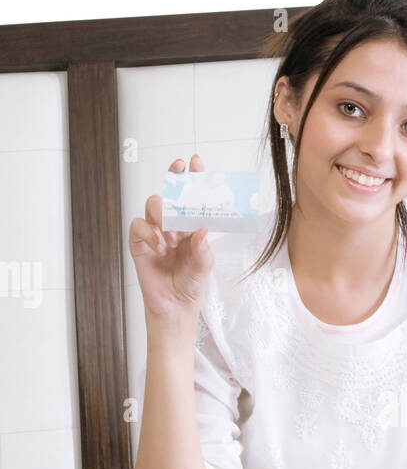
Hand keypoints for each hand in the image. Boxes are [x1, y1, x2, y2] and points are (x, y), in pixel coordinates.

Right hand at [129, 155, 213, 327]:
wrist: (176, 306)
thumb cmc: (191, 283)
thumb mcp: (204, 265)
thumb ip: (204, 248)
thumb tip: (202, 229)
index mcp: (190, 224)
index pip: (190, 196)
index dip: (191, 177)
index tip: (194, 162)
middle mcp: (172, 224)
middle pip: (169, 193)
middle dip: (175, 180)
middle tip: (180, 175)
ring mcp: (155, 232)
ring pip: (153, 205)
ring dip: (163, 212)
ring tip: (172, 231)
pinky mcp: (139, 243)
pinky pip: (138, 226)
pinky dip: (148, 231)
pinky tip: (158, 243)